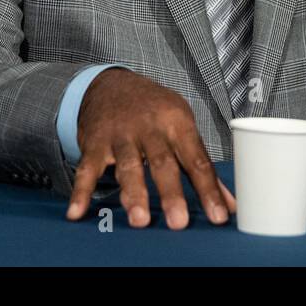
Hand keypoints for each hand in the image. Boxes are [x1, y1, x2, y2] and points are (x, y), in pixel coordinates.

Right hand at [65, 68, 236, 228]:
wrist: (112, 83)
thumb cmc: (155, 110)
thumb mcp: (182, 127)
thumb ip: (200, 165)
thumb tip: (228, 203)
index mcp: (177, 123)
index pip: (197, 160)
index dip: (208, 189)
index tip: (218, 215)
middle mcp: (150, 127)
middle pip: (162, 162)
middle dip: (170, 193)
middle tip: (178, 221)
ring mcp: (120, 134)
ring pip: (128, 166)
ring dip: (133, 193)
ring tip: (139, 219)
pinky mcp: (95, 142)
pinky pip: (87, 168)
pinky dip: (81, 191)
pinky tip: (77, 211)